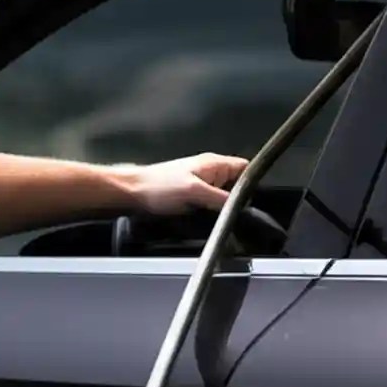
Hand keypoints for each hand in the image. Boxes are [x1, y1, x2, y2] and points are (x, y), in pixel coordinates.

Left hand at [117, 153, 248, 215]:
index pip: (246, 169)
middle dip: (238, 201)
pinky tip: (207, 222)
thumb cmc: (158, 187)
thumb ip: (220, 198)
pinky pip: (210, 206)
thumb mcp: (195, 192)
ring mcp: (200, 186)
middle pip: (236, 186)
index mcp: (214, 164)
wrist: (131, 194)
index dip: (253, 183)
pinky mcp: (192, 199)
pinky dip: (211, 214)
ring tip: (219, 220)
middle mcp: (210, 173)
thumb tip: (241, 207)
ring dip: (223, 210)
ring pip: (223, 199)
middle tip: (235, 215)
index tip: (254, 201)